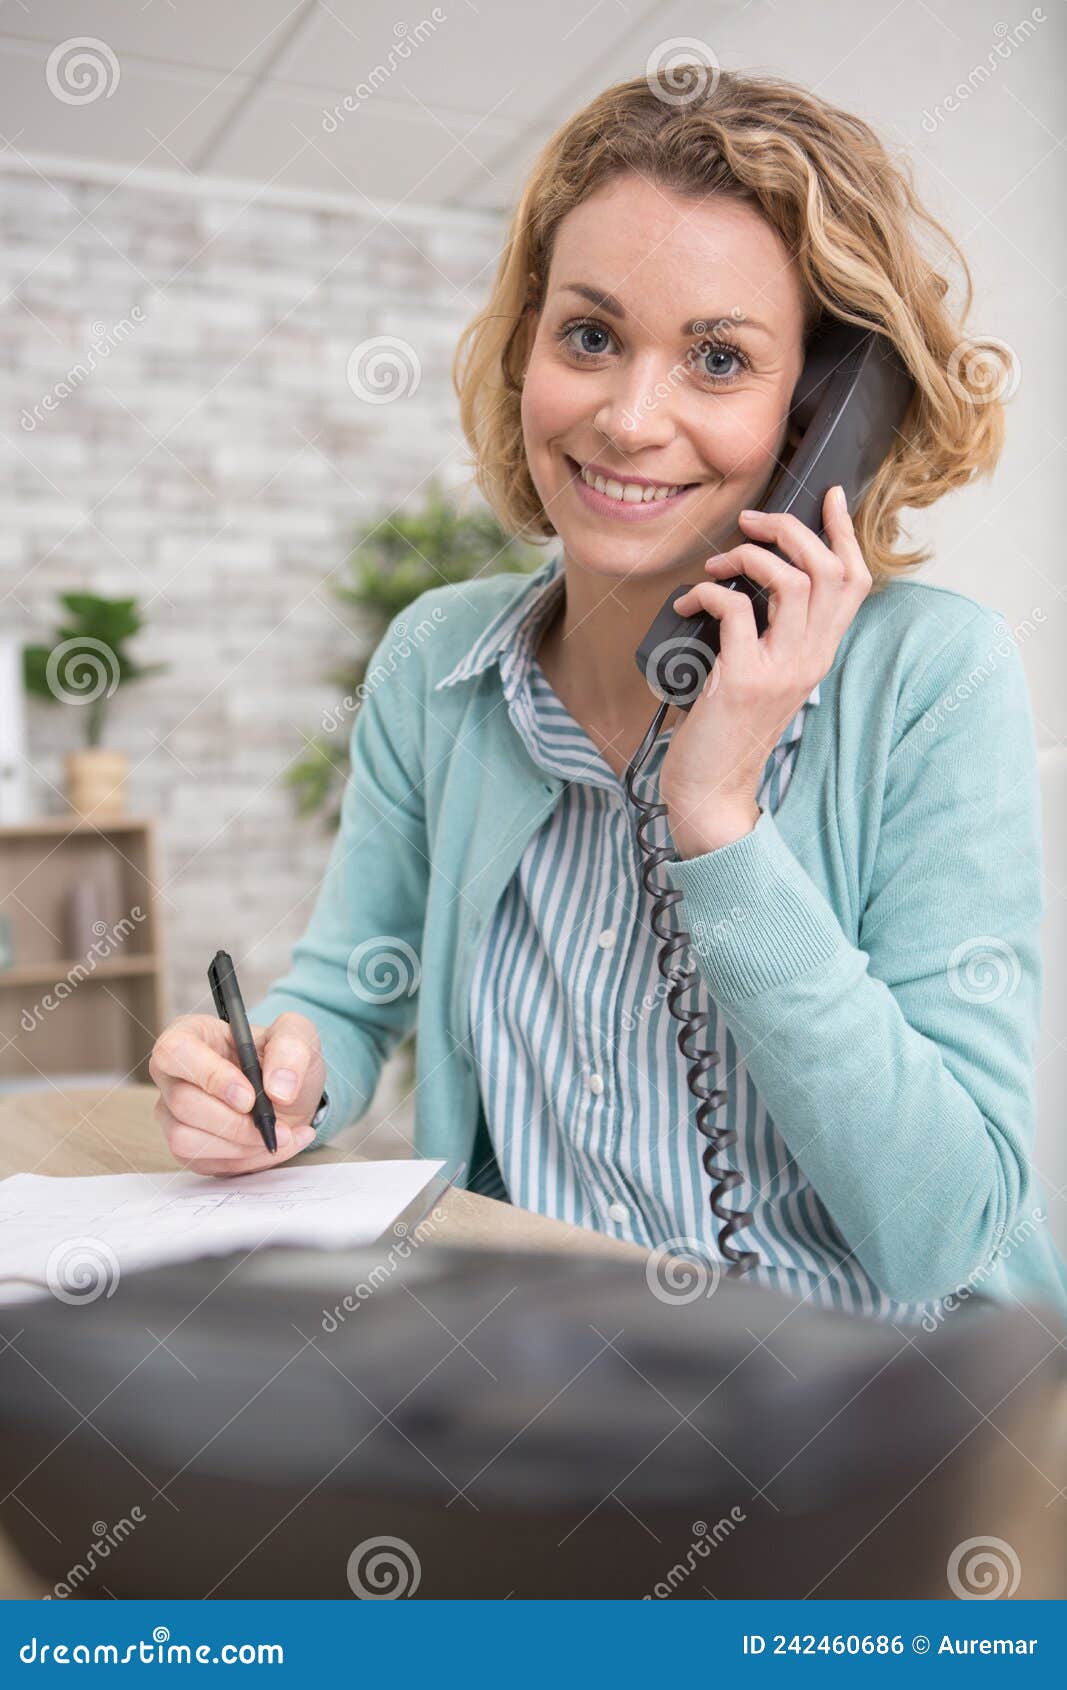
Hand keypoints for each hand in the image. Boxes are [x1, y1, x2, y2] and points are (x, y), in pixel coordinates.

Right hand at [149, 1010, 326, 1177]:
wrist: (289, 1093)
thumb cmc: (283, 1057)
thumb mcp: (299, 1035)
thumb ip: (292, 1048)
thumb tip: (278, 1089)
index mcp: (191, 1035)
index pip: (176, 1052)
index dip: (210, 1076)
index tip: (249, 1097)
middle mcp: (173, 1075)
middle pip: (182, 1102)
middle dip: (234, 1122)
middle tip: (276, 1124)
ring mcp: (173, 1113)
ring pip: (186, 1139)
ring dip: (240, 1145)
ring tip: (281, 1134)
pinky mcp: (186, 1147)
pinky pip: (202, 1163)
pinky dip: (245, 1160)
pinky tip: (274, 1144)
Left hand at [660, 485, 871, 858]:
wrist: (710, 790)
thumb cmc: (725, 730)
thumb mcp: (761, 676)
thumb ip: (769, 635)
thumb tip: (747, 582)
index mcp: (819, 654)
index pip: (854, 582)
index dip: (845, 533)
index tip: (831, 497)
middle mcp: (810, 659)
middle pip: (828, 569)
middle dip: (790, 529)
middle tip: (751, 522)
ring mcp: (780, 669)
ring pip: (791, 581)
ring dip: (748, 556)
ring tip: (716, 565)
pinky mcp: (743, 679)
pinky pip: (734, 609)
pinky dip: (707, 592)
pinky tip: (688, 603)